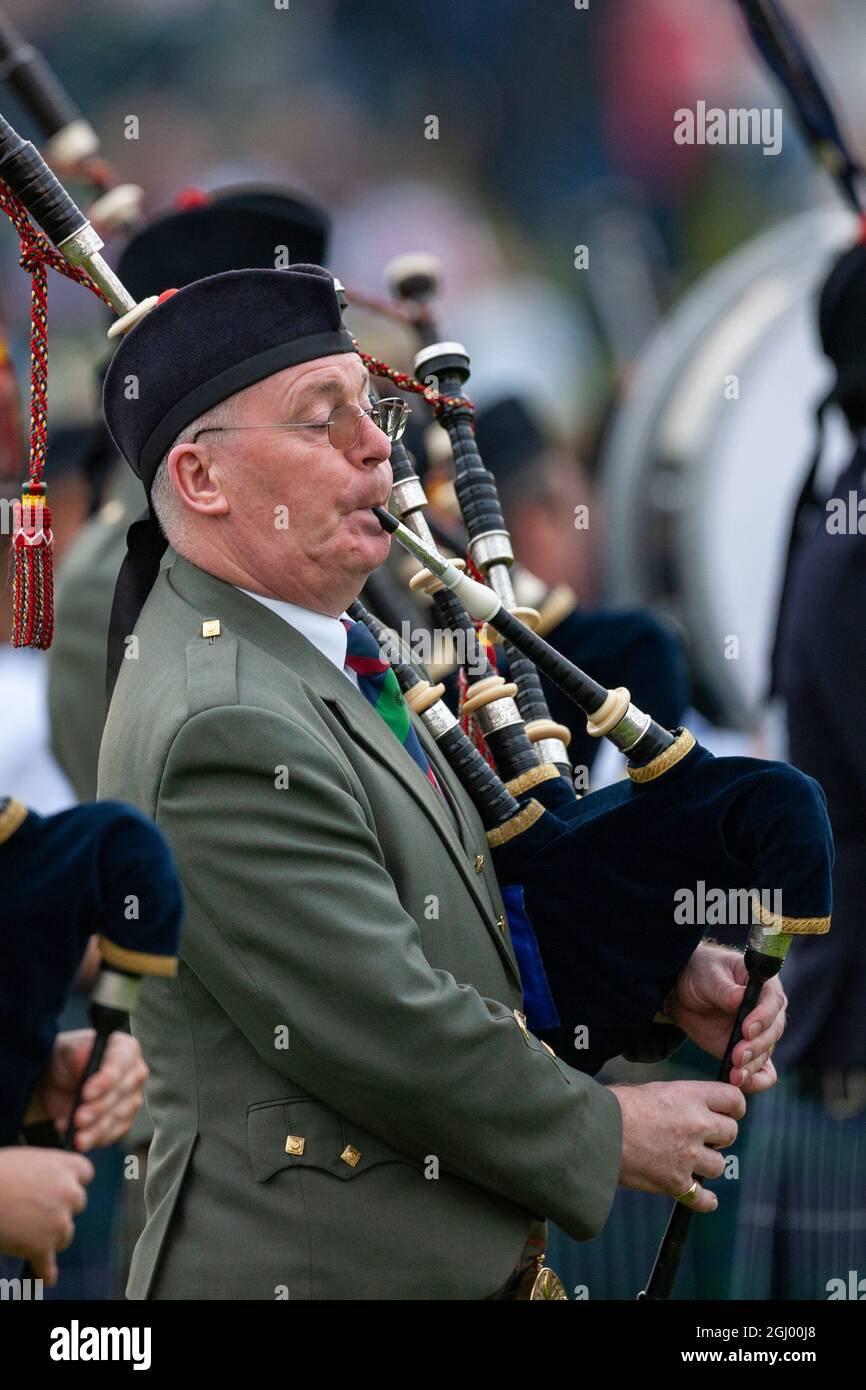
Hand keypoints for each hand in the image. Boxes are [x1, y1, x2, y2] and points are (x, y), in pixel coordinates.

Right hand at [0, 1147, 93, 1284]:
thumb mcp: (27, 1159)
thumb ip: (45, 1170)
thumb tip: (44, 1181)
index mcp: (64, 1166)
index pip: (85, 1173)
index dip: (73, 1181)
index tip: (63, 1187)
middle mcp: (68, 1193)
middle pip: (78, 1204)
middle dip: (63, 1208)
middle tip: (41, 1212)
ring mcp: (57, 1222)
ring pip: (65, 1235)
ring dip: (52, 1237)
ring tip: (29, 1236)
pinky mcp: (41, 1247)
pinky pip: (48, 1266)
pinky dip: (46, 1273)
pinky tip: (47, 1277)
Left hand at [24, 1029, 148, 1149]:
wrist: (59, 1085)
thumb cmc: (67, 1061)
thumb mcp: (67, 1051)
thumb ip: (78, 1052)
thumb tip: (85, 1058)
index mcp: (126, 1049)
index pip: (121, 1064)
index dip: (105, 1080)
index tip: (85, 1094)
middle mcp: (135, 1074)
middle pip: (120, 1094)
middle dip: (97, 1109)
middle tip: (77, 1119)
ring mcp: (132, 1099)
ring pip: (117, 1118)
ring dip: (94, 1130)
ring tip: (74, 1135)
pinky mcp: (123, 1122)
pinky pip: (112, 1135)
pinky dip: (93, 1139)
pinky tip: (76, 1139)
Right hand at [609, 1079, 745, 1212]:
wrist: (596, 1131)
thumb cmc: (616, 1106)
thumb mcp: (652, 1089)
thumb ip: (677, 1100)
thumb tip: (684, 1108)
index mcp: (691, 1096)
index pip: (734, 1100)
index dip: (733, 1108)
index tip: (728, 1113)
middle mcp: (697, 1125)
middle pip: (730, 1134)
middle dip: (719, 1136)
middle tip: (703, 1138)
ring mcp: (688, 1156)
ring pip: (718, 1165)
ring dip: (706, 1164)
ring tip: (689, 1161)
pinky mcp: (676, 1182)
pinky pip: (702, 1197)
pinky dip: (705, 1200)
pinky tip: (705, 1199)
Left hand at [667, 942, 785, 1091]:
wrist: (683, 992)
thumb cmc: (701, 974)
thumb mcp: (708, 975)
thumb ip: (724, 989)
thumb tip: (740, 999)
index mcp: (765, 985)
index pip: (773, 1002)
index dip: (763, 1017)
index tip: (748, 1029)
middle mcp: (768, 1012)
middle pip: (773, 1032)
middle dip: (756, 1047)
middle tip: (738, 1055)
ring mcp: (759, 1034)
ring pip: (765, 1054)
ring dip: (752, 1066)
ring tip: (735, 1075)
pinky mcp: (749, 1053)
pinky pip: (762, 1071)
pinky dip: (755, 1080)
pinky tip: (742, 1084)